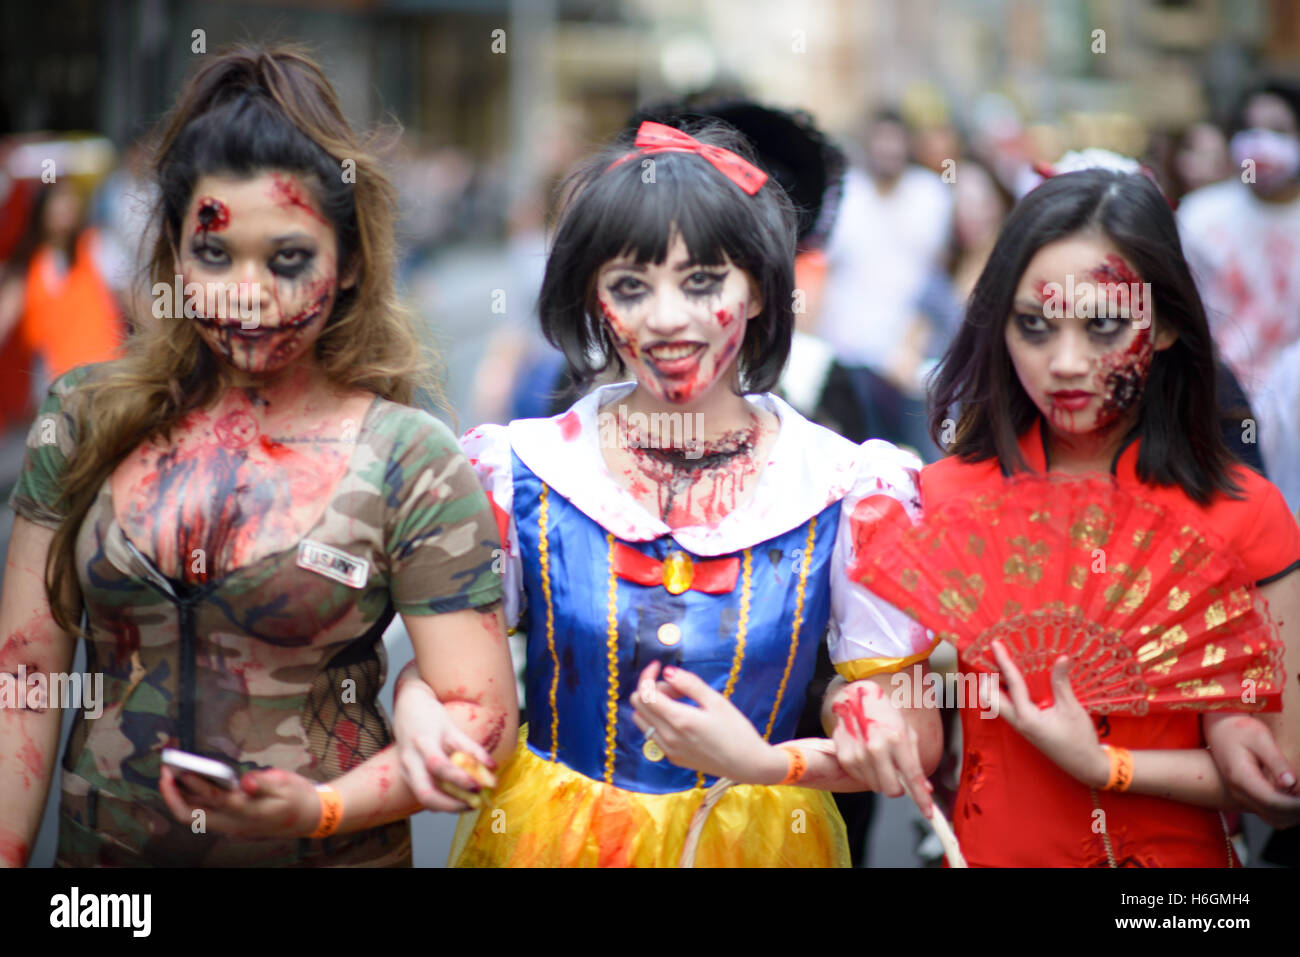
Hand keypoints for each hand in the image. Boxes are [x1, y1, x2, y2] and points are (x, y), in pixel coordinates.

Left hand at [158, 765, 320, 837]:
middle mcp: (233, 824)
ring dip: (179, 798)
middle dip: (173, 796)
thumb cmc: (298, 796)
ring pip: (195, 817)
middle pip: (192, 816)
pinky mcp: (231, 823)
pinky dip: (190, 800)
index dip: (194, 784)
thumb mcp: (286, 783)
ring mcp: (230, 826)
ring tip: (170, 775)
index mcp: (247, 812)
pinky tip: (187, 784)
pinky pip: (203, 815)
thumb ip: (265, 782)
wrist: (310, 817)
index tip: (181, 768)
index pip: (213, 799)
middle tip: (165, 772)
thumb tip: (246, 782)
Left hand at [393, 671, 496, 812]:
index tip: (464, 808)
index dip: (445, 807)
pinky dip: (479, 756)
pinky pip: (462, 743)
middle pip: (425, 789)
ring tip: (482, 787)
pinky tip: (491, 765)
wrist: (412, 696)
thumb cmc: (417, 731)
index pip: (423, 796)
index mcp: (408, 768)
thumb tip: (454, 797)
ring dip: (461, 780)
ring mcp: (427, 741)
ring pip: (438, 766)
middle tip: (473, 805)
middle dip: (451, 802)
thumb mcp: (416, 754)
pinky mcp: (443, 726)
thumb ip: (430, 774)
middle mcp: (412, 758)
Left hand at [629, 662, 786, 783]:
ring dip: (653, 706)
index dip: (648, 675)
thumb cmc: (737, 730)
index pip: (645, 693)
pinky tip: (682, 718)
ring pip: (641, 720)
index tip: (659, 667)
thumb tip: (667, 672)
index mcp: (679, 720)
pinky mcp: (673, 758)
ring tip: (678, 702)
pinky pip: (652, 734)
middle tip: (677, 687)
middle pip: (638, 705)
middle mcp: (668, 737)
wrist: (747, 764)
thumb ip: (689, 684)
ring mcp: (668, 750)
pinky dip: (658, 720)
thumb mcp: (716, 701)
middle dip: (652, 689)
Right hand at [829, 678, 932, 815]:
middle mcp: (877, 748)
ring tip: (881, 760)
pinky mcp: (845, 757)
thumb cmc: (886, 716)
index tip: (928, 813)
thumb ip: (916, 762)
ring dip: (882, 780)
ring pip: (876, 787)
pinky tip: (867, 757)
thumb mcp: (907, 734)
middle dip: (899, 789)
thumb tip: (925, 789)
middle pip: (892, 790)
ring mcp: (859, 754)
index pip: (912, 777)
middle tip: (898, 776)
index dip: (921, 798)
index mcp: (897, 739)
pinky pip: (861, 779)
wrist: (856, 699)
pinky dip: (868, 774)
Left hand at [991, 642, 1108, 787]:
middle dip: (989, 676)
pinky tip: (1019, 681)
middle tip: (997, 657)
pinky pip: (1009, 707)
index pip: (1011, 684)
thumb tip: (1061, 658)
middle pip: (991, 696)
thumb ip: (1061, 683)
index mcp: (1026, 717)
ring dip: (997, 684)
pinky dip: (1008, 692)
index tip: (994, 644)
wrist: (1086, 766)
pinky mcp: (1026, 727)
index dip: (1003, 662)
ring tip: (1005, 664)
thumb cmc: (1079, 739)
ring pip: (998, 702)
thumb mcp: (1071, 708)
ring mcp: (1020, 726)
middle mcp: (1018, 722)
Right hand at [1203, 712, 1299, 828]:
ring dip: (1293, 814)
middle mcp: (1239, 792)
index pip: (1272, 801)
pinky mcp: (1248, 797)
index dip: (1295, 804)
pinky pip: (1270, 815)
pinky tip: (1295, 799)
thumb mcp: (1260, 738)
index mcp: (1241, 777)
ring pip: (1274, 819)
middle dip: (1297, 810)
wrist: (1218, 729)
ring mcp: (1242, 797)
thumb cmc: (1239, 729)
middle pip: (1274, 814)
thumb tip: (1290, 783)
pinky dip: (1286, 813)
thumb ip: (1275, 761)